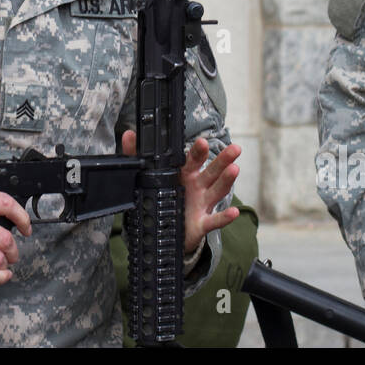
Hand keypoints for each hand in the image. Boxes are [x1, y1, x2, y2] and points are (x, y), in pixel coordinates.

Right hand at [0, 184, 31, 284]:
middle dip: (14, 249)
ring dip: (6, 264)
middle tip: (12, 252)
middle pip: (5, 238)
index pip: (5, 204)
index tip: (26, 227)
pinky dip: (0, 277)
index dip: (22, 217)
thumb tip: (6, 208)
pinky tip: (2, 274)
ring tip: (3, 262)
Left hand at [120, 130, 240, 254]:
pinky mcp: (202, 223)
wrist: (165, 230)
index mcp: (184, 173)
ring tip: (235, 169)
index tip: (201, 142)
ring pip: (217, 190)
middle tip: (234, 149)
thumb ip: (137, 156)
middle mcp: (197, 186)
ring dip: (227, 181)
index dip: (198, 151)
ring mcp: (202, 203)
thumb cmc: (163, 198)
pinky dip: (225, 217)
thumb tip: (129, 134)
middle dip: (223, 160)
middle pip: (212, 171)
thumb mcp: (148, 177)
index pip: (193, 159)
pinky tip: (234, 213)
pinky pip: (215, 220)